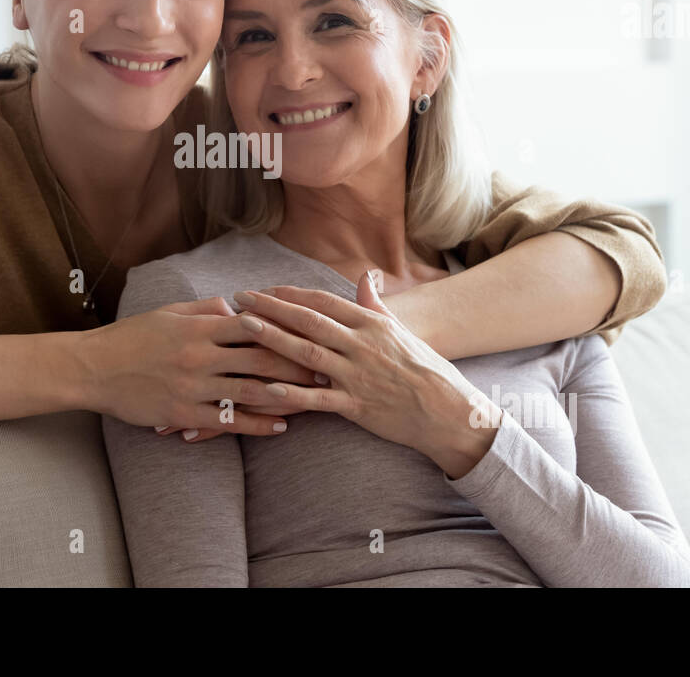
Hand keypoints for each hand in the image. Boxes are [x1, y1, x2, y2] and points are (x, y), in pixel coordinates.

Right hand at [78, 295, 327, 437]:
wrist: (94, 368)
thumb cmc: (133, 336)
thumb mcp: (170, 313)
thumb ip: (207, 310)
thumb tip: (238, 306)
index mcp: (201, 327)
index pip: (255, 325)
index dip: (288, 329)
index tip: (316, 333)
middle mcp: (201, 355)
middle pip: (261, 358)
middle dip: (299, 364)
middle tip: (330, 368)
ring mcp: (194, 386)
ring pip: (251, 391)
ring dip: (288, 396)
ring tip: (317, 400)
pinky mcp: (184, 414)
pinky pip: (229, 421)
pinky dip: (259, 424)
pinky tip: (281, 426)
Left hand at [232, 273, 502, 476]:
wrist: (450, 411)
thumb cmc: (426, 369)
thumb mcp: (401, 331)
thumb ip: (375, 305)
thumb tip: (364, 278)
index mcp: (371, 323)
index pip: (323, 301)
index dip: (290, 294)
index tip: (263, 289)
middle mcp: (361, 344)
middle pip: (308, 320)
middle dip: (270, 308)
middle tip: (239, 299)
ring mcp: (357, 374)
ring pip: (306, 353)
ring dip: (272, 338)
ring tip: (243, 327)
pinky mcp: (356, 406)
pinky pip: (318, 399)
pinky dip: (291, 394)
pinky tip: (265, 389)